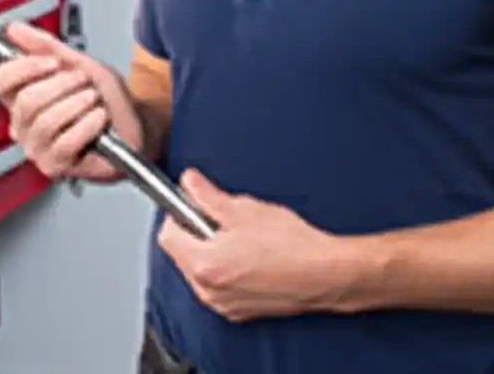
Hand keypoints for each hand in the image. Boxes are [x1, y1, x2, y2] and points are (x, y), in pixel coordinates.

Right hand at [0, 20, 144, 182]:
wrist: (137, 125)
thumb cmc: (107, 99)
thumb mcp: (79, 64)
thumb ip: (46, 47)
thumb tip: (14, 29)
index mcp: (21, 98)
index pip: (1, 81)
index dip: (25, 68)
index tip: (52, 62)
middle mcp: (23, 125)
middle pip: (26, 101)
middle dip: (62, 86)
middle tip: (83, 82)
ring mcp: (36, 148)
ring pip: (46, 122)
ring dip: (77, 105)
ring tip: (94, 101)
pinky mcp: (54, 166)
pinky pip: (65, 142)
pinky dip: (88, 126)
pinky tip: (98, 120)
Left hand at [158, 169, 359, 322]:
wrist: (327, 275)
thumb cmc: (292, 245)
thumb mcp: (244, 210)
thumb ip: (208, 196)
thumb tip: (189, 183)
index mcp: (203, 264)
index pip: (167, 236)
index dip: (178, 215)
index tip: (192, 206)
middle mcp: (208, 290)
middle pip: (182, 255)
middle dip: (195, 234)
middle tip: (222, 221)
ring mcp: (224, 304)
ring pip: (200, 271)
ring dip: (211, 253)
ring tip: (241, 239)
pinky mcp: (240, 311)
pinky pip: (220, 286)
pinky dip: (227, 271)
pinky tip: (251, 257)